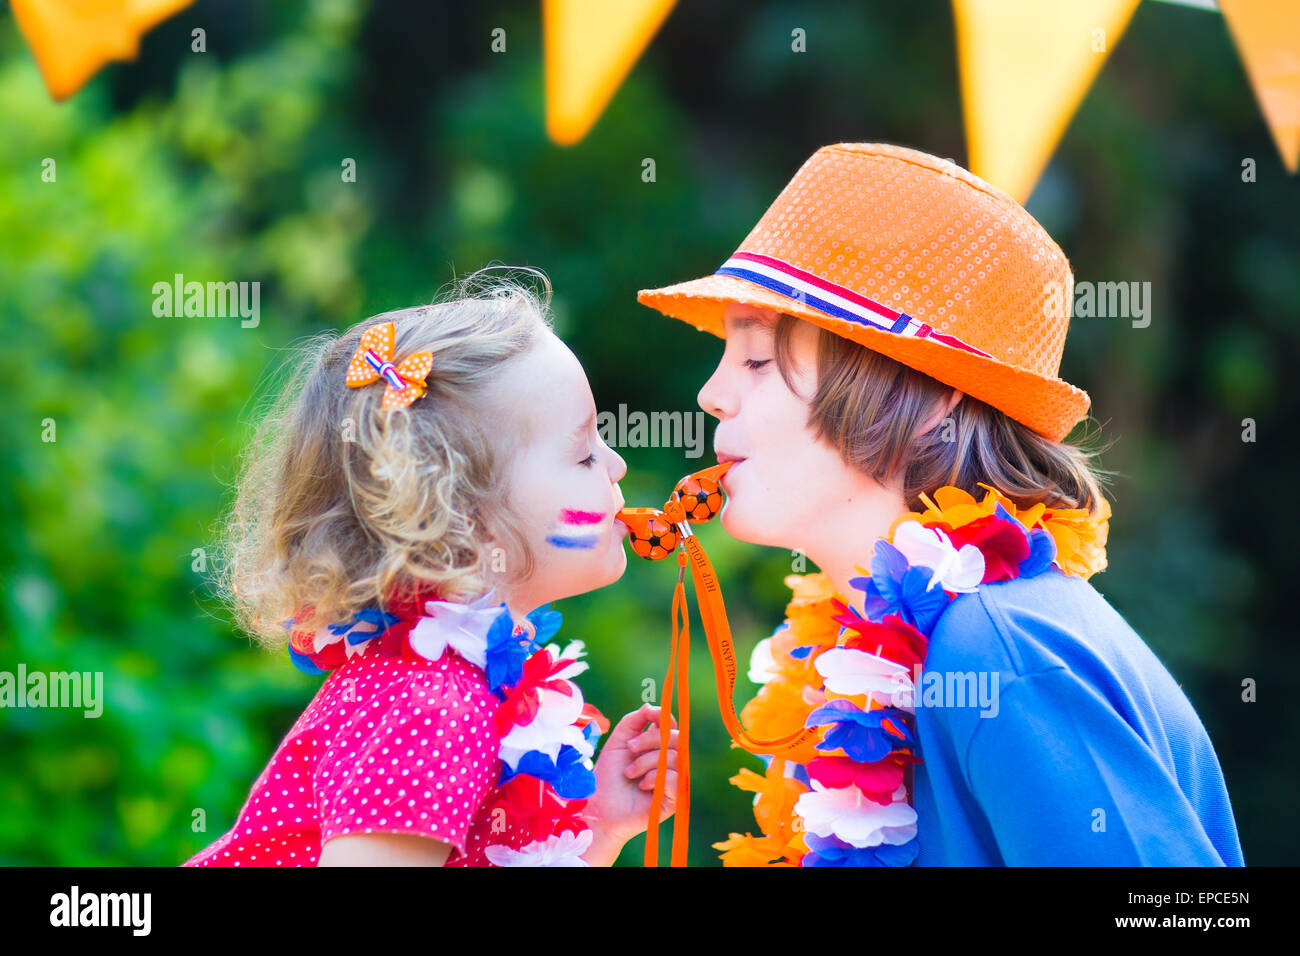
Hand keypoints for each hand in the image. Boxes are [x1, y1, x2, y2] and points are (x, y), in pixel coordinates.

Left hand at [583, 703, 679, 851]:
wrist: (599, 805)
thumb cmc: (608, 775)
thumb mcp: (619, 741)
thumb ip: (635, 720)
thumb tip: (651, 706)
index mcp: (658, 746)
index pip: (671, 725)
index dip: (663, 717)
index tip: (647, 717)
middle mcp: (669, 761)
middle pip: (675, 738)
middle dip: (650, 739)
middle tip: (630, 748)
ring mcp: (674, 780)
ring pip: (674, 757)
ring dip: (646, 762)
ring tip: (629, 773)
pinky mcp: (674, 800)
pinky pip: (675, 778)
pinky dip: (656, 778)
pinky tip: (642, 785)